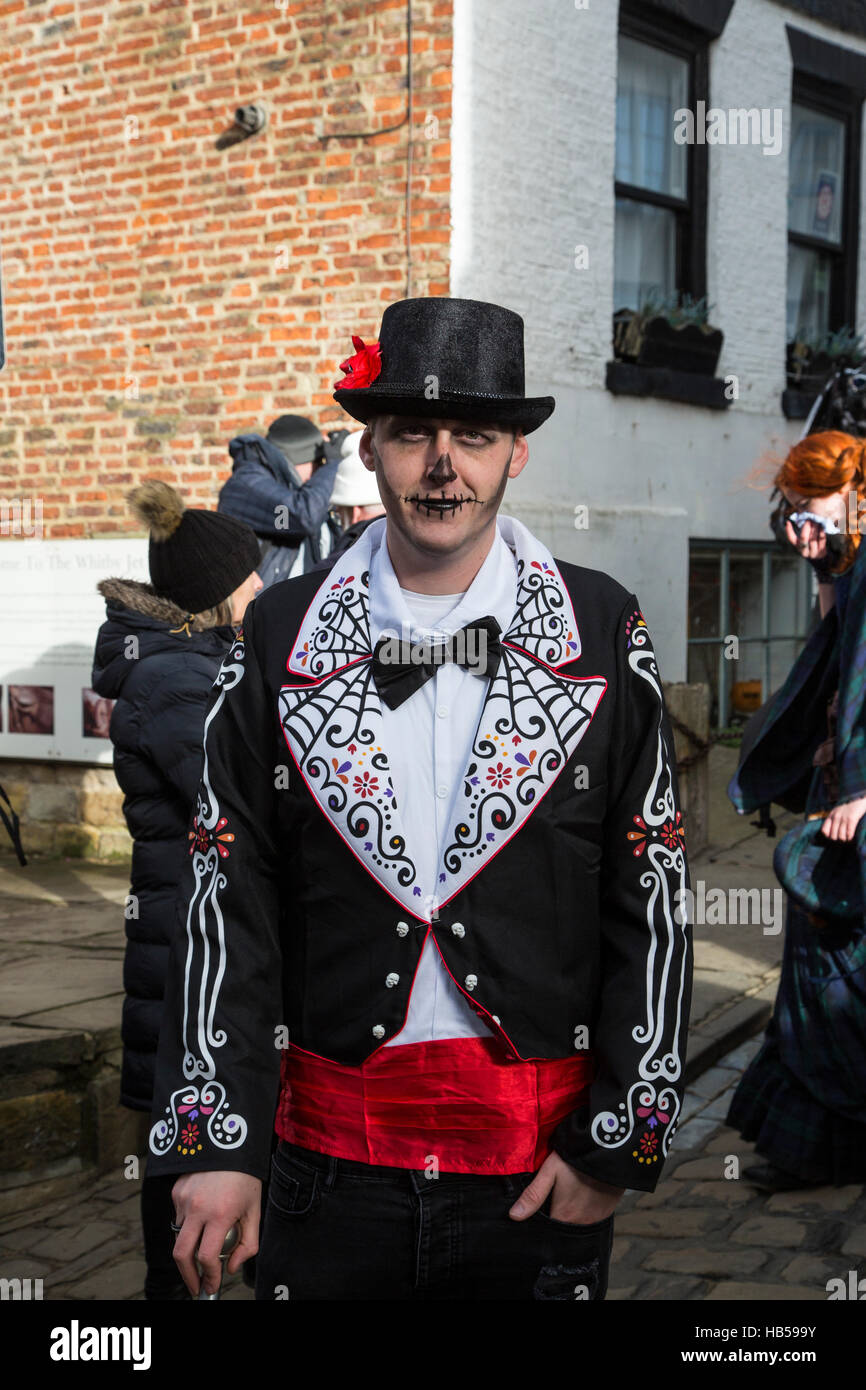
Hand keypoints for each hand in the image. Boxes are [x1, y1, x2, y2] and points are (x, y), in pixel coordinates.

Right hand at [171, 1170, 261, 1295]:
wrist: (230, 1143)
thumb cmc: (246, 1178)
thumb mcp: (254, 1211)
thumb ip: (248, 1244)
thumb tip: (230, 1268)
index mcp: (219, 1213)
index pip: (206, 1257)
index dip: (209, 1277)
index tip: (211, 1285)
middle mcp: (197, 1207)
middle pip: (181, 1254)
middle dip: (187, 1275)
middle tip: (196, 1285)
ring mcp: (183, 1199)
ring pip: (178, 1236)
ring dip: (188, 1249)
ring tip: (202, 1248)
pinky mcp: (176, 1191)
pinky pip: (178, 1218)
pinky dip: (188, 1225)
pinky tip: (201, 1217)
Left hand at [508, 1150, 624, 1224]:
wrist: (607, 1152)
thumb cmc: (575, 1160)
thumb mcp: (550, 1172)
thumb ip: (533, 1195)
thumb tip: (514, 1216)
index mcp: (563, 1216)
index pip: (548, 1230)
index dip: (542, 1223)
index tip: (539, 1213)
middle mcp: (580, 1223)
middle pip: (563, 1228)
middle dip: (557, 1219)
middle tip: (554, 1202)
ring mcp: (595, 1219)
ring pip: (578, 1224)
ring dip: (572, 1217)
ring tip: (568, 1200)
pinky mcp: (607, 1212)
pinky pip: (592, 1219)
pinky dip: (586, 1213)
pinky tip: (582, 1199)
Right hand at [785, 517, 827, 563]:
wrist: (820, 557)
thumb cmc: (812, 545)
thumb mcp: (806, 540)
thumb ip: (804, 532)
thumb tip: (801, 517)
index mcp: (798, 547)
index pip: (791, 539)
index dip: (789, 531)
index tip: (788, 522)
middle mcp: (804, 551)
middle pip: (803, 537)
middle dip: (806, 527)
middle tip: (809, 519)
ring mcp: (812, 553)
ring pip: (813, 539)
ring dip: (815, 529)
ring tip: (816, 521)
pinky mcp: (821, 552)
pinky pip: (821, 541)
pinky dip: (822, 533)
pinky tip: (822, 527)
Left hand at [821, 795, 865, 841]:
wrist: (859, 799)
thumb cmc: (849, 807)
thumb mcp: (837, 811)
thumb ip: (833, 820)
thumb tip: (829, 834)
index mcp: (831, 815)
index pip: (824, 831)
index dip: (829, 836)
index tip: (834, 836)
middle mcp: (836, 817)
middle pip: (833, 836)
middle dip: (838, 839)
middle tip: (843, 838)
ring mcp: (843, 818)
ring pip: (841, 836)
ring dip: (845, 839)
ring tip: (847, 838)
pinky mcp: (852, 819)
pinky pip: (849, 833)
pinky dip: (850, 837)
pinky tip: (851, 837)